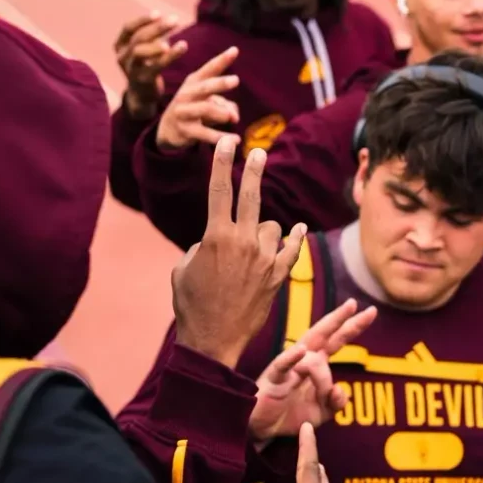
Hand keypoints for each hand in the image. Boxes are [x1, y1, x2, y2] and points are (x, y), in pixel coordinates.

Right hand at [114, 11, 186, 122]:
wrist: (142, 95)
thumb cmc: (146, 65)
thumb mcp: (146, 48)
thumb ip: (153, 35)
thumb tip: (169, 19)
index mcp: (120, 46)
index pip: (128, 28)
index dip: (142, 20)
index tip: (158, 13)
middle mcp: (122, 57)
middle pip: (137, 38)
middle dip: (156, 28)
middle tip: (174, 20)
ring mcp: (131, 69)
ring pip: (140, 52)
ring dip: (159, 42)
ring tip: (178, 36)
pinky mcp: (143, 80)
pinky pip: (156, 66)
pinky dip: (171, 55)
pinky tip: (183, 46)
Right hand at [155, 47, 241, 151]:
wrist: (167, 130)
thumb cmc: (193, 110)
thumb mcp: (208, 102)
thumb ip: (225, 105)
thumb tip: (235, 117)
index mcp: (194, 82)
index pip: (209, 69)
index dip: (222, 60)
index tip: (235, 50)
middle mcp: (187, 94)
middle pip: (205, 87)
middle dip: (220, 83)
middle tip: (236, 80)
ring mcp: (184, 111)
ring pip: (206, 108)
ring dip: (222, 113)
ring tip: (233, 119)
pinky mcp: (185, 129)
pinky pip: (205, 133)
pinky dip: (221, 137)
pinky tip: (235, 140)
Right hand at [171, 136, 305, 368]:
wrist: (213, 341)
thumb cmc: (192, 305)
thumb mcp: (184, 269)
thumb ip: (202, 246)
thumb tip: (216, 240)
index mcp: (215, 237)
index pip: (219, 190)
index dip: (221, 162)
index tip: (227, 142)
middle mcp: (243, 242)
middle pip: (251, 196)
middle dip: (254, 170)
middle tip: (259, 151)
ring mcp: (264, 259)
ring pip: (271, 226)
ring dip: (262, 231)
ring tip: (251, 249)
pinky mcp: (278, 276)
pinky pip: (292, 249)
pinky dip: (294, 239)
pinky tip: (298, 230)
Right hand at [249, 300, 377, 442]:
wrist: (266, 430)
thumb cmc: (292, 415)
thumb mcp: (322, 412)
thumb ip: (337, 402)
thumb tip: (341, 389)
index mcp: (316, 365)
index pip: (337, 340)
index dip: (352, 326)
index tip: (370, 311)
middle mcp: (303, 360)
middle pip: (323, 333)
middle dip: (340, 319)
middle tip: (354, 303)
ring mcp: (288, 367)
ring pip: (312, 359)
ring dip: (323, 378)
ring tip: (324, 395)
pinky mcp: (273, 378)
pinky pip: (282, 364)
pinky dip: (291, 357)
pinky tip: (300, 351)